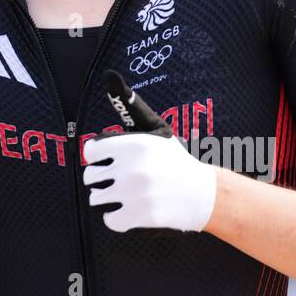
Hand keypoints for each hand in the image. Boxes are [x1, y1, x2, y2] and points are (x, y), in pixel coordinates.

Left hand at [82, 71, 216, 232]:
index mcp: (133, 143)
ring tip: (125, 195)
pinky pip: (108, 220)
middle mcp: (132, 167)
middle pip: (90, 177)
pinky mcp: (141, 217)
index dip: (99, 157)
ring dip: (107, 199)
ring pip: (96, 199)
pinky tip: (129, 211)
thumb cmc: (175, 159)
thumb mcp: (155, 128)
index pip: (90, 152)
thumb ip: (129, 105)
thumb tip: (108, 75)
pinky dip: (116, 218)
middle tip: (120, 180)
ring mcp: (135, 194)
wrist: (205, 194)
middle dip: (102, 179)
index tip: (110, 160)